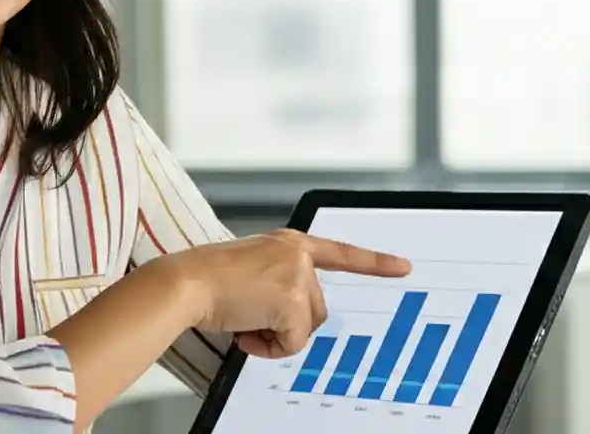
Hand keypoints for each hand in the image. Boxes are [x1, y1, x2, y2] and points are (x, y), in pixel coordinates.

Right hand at [166, 229, 410, 358]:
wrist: (187, 283)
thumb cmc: (207, 278)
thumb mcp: (251, 269)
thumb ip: (277, 283)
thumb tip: (291, 320)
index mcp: (288, 243)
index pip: (339, 252)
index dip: (374, 262)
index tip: (403, 267)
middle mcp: (297, 254)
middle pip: (315, 309)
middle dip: (286, 323)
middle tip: (250, 318)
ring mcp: (298, 276)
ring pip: (305, 327)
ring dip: (275, 335)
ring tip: (243, 321)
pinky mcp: (293, 300)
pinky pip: (293, 342)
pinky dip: (268, 346)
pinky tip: (244, 330)